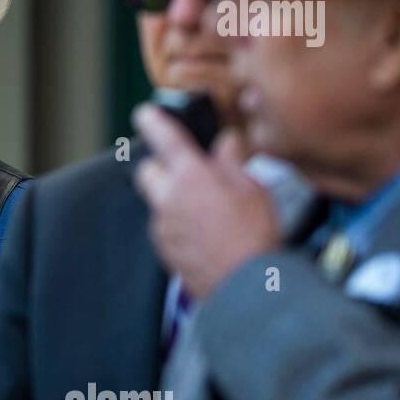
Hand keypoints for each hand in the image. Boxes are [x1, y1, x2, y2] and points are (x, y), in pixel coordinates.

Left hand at [132, 104, 281, 299]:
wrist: (245, 286)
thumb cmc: (254, 236)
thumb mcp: (254, 189)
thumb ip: (232, 162)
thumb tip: (225, 143)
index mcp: (191, 176)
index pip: (164, 139)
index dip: (152, 122)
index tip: (145, 114)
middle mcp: (168, 199)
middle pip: (147, 172)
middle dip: (161, 169)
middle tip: (188, 173)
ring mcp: (162, 227)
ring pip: (157, 203)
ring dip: (173, 201)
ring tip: (207, 212)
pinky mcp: (164, 250)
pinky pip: (165, 228)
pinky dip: (178, 226)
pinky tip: (204, 234)